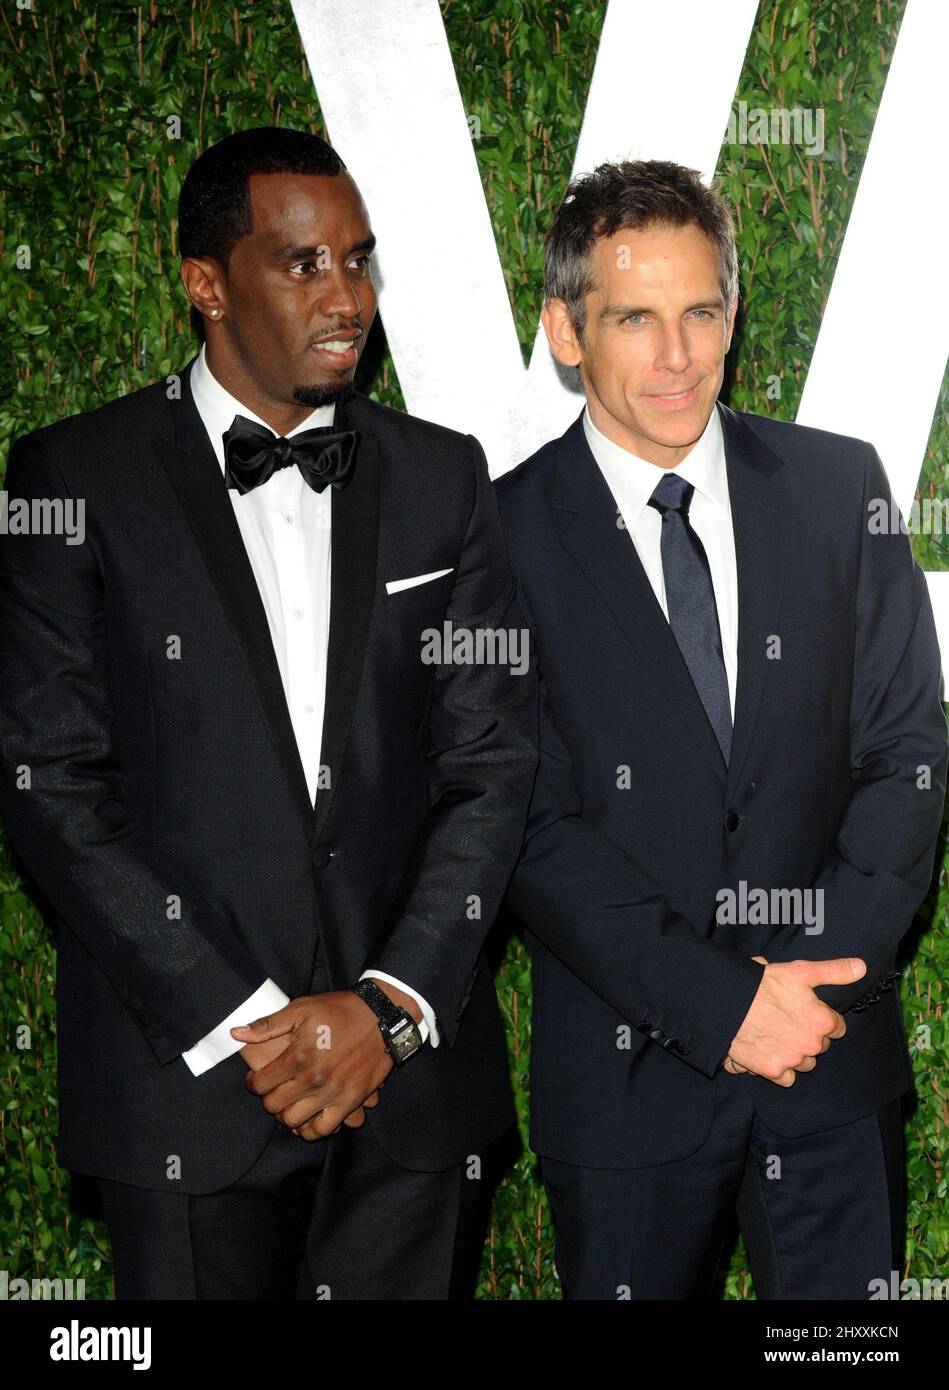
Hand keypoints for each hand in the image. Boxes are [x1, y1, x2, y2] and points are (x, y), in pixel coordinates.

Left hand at [229, 989, 395, 1139]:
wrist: (380, 1016)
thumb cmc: (338, 1010)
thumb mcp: (301, 1008)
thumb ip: (267, 1025)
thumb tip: (236, 1033)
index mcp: (297, 1056)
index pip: (260, 1084)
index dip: (253, 1082)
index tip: (256, 1079)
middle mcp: (313, 1079)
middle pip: (274, 1106)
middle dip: (268, 1098)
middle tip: (273, 1089)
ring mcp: (332, 1093)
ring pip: (294, 1121)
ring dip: (287, 1114)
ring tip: (290, 1102)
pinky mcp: (351, 1101)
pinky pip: (324, 1129)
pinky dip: (311, 1129)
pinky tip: (309, 1116)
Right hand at [724, 955, 864, 1086]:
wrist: (728, 1004)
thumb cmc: (763, 985)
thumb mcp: (801, 971)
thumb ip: (834, 971)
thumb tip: (861, 967)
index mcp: (823, 1021)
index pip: (836, 1027)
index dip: (822, 1017)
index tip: (806, 1011)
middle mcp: (812, 1044)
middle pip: (820, 1046)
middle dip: (808, 1035)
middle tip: (788, 1020)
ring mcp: (793, 1060)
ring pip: (805, 1063)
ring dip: (796, 1053)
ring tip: (777, 1034)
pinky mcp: (773, 1072)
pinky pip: (787, 1077)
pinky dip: (780, 1068)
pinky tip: (769, 1050)